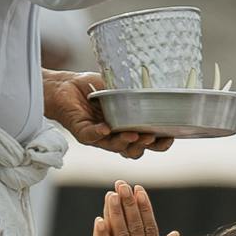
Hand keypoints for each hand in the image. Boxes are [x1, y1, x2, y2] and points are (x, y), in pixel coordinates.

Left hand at [45, 67, 168, 159]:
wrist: (64, 86)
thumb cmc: (92, 88)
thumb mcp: (119, 88)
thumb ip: (135, 91)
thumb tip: (158, 85)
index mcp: (127, 128)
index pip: (148, 143)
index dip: (161, 143)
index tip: (171, 136)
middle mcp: (114, 136)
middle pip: (134, 151)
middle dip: (146, 146)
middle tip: (152, 136)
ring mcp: (98, 137)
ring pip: (116, 147)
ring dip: (126, 142)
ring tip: (134, 133)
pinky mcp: (82, 133)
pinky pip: (92, 137)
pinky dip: (99, 133)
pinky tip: (106, 127)